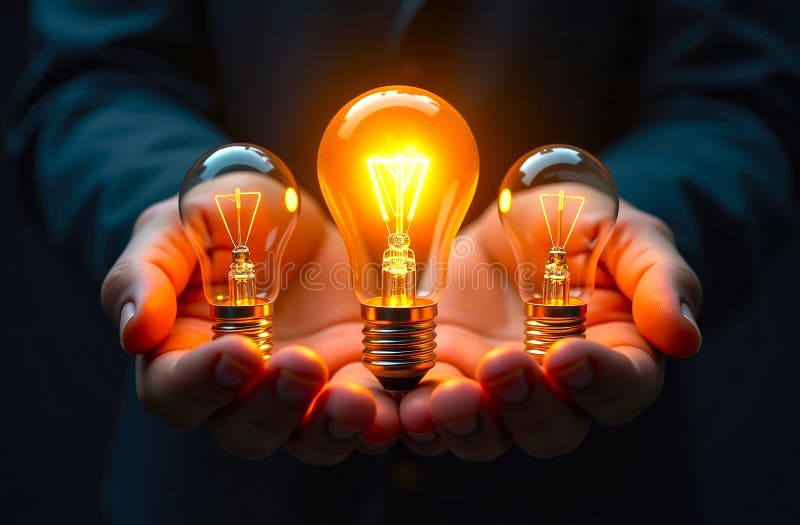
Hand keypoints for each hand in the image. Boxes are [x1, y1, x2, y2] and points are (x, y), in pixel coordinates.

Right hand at [101, 193, 399, 463]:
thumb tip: (135, 330)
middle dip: (271, 406)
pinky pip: (366, 421)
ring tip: (352, 399)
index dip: (201, 382)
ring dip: (328, 426)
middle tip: (300, 364)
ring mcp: (301, 394)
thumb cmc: (224, 218)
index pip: (176, 391)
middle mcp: (242, 390)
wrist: (293, 213)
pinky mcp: (352, 383)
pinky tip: (393, 404)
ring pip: (307, 439)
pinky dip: (380, 421)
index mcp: (185, 356)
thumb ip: (148, 270)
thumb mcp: (182, 223)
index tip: (238, 351)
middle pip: (244, 430)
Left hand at [399, 200, 702, 459]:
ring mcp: (492, 391)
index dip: (599, 382)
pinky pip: (425, 415)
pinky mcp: (440, 380)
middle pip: (549, 428)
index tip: (568, 356)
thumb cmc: (579, 225)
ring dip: (463, 425)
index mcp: (610, 358)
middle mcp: (552, 390)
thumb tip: (683, 336)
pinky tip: (397, 409)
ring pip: (485, 434)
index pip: (619, 390)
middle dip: (526, 406)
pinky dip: (409, 418)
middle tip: (503, 367)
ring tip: (438, 405)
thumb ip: (657, 276)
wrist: (508, 219)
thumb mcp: (622, 231)